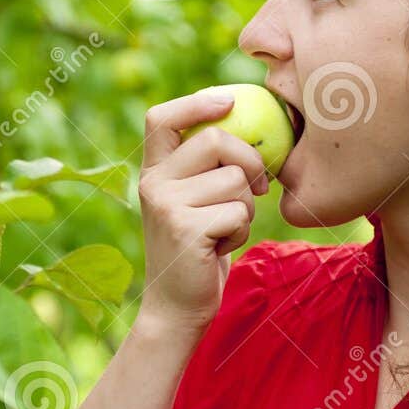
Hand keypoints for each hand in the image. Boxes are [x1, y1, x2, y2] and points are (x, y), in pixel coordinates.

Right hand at [137, 90, 269, 332]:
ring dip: (245, 207)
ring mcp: (166, 205)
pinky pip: (238, 211)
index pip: (162, 117)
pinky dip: (241, 230)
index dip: (197, 102)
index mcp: (154, 171)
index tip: (230, 101)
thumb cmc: (198, 250)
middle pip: (217, 140)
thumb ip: (207, 168)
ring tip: (225, 228)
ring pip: (235, 179)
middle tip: (256, 189)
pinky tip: (221, 246)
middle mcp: (153, 183)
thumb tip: (253, 129)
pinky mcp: (185, 228)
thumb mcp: (194, 202)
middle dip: (250, 162)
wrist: (176, 306)